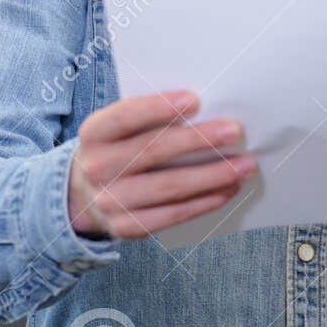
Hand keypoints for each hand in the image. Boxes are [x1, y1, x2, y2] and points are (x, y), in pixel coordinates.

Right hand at [67, 90, 254, 239]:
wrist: (81, 195)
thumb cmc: (117, 149)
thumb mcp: (117, 128)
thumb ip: (148, 118)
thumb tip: (206, 110)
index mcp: (93, 133)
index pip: (125, 116)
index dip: (159, 108)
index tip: (195, 100)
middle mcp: (97, 168)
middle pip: (154, 150)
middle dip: (200, 139)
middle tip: (235, 131)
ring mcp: (110, 201)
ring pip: (170, 186)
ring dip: (214, 175)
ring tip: (245, 165)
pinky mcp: (127, 227)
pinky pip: (173, 214)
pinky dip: (205, 201)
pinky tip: (228, 189)